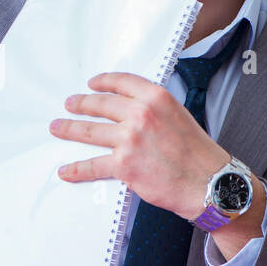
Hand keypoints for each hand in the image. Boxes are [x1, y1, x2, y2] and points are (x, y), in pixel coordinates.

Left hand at [49, 72, 232, 219]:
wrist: (209, 183)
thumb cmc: (199, 153)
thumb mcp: (179, 116)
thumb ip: (155, 109)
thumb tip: (133, 108)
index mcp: (156, 98)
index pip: (121, 82)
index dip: (102, 82)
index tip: (91, 84)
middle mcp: (140, 114)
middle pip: (100, 105)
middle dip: (81, 104)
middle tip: (70, 105)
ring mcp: (129, 139)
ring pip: (89, 131)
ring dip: (69, 129)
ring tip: (57, 128)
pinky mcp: (123, 165)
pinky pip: (92, 165)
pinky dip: (76, 170)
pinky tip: (65, 170)